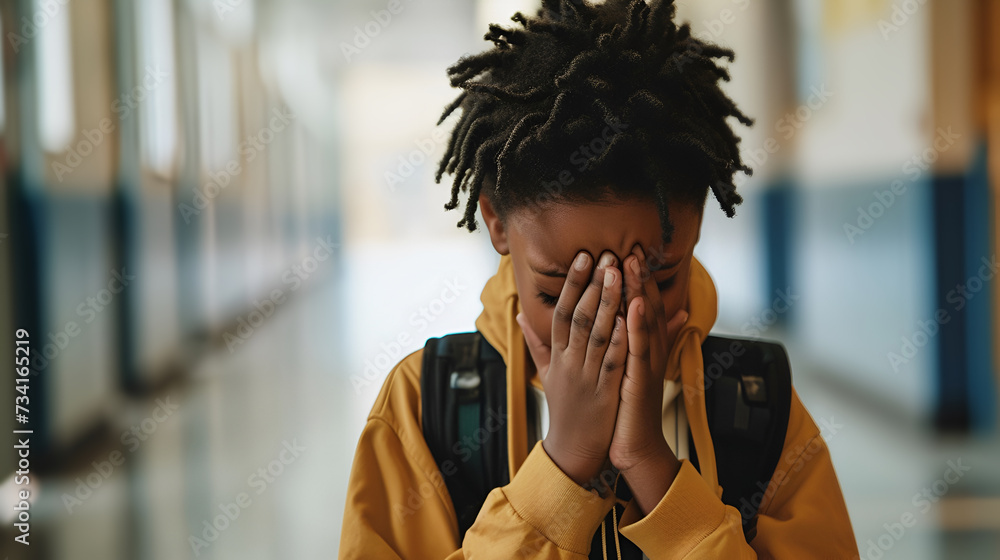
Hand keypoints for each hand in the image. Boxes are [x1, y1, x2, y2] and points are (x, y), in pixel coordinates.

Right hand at [518, 250, 625, 486]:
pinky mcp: (605, 393)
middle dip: (592, 284)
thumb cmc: (564, 408)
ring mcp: (586, 377)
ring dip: (608, 302)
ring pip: (597, 334)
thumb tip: (519, 315)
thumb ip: (536, 342)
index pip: (563, 311)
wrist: (572, 451)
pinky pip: (613, 361)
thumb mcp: (546, 373)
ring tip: (618, 274)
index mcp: (557, 355)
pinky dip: (621, 339)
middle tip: (604, 254)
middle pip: (579, 316)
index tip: (582, 257)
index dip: (573, 283)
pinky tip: (629, 318)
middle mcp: (569, 362)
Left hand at [609, 245, 688, 475]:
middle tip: (631, 247)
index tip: (626, 252)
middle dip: (637, 277)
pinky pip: (640, 349)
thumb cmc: (625, 409)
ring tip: (631, 264)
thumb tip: (632, 324)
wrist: (635, 447)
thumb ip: (629, 343)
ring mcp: (646, 364)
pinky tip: (634, 306)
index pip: (639, 305)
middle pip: (645, 306)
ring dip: (638, 291)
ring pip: (644, 322)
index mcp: (642, 347)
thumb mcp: (626, 369)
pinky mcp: (641, 380)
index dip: (634, 279)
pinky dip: (639, 326)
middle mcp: (648, 351)